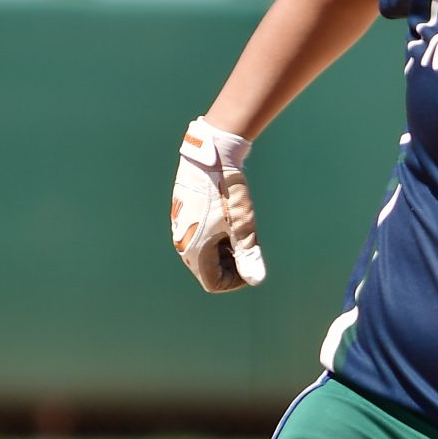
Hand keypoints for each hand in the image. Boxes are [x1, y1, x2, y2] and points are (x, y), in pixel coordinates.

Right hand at [171, 117, 266, 291]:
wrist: (211, 155)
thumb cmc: (227, 191)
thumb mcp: (242, 224)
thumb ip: (248, 254)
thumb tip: (256, 280)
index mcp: (193, 248)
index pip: (213, 283)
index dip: (235, 281)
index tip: (251, 263)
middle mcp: (182, 240)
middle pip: (208, 269)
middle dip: (230, 265)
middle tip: (249, 248)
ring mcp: (180, 225)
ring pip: (204, 252)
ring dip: (224, 251)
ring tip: (241, 233)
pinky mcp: (184, 212)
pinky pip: (199, 235)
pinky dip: (216, 236)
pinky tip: (230, 220)